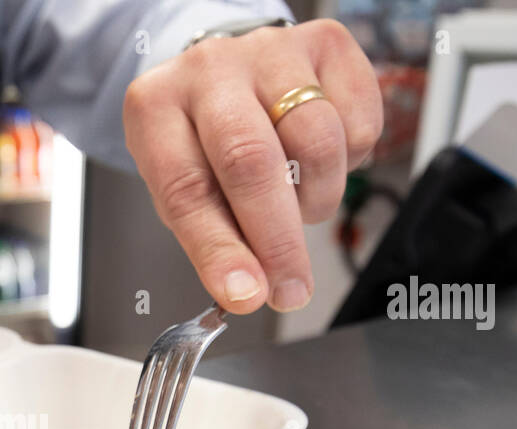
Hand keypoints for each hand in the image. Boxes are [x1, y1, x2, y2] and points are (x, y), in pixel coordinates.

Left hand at [123, 20, 382, 313]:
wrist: (224, 74)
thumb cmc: (201, 141)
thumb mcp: (183, 190)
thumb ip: (212, 240)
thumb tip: (249, 291)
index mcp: (156, 107)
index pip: (187, 189)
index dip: (219, 250)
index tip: (245, 295)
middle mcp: (210, 69)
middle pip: (251, 161)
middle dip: (278, 241)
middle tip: (290, 288)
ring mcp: (271, 50)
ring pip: (316, 142)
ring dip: (316, 199)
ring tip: (298, 206)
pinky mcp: (326, 44)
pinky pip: (360, 124)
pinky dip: (350, 162)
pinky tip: (320, 161)